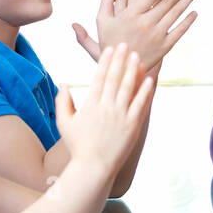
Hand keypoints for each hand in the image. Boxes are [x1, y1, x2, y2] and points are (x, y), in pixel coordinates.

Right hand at [56, 44, 154, 171]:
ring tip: (137, 56)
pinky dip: (145, 91)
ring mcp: (120, 116)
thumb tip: (63, 83)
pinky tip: (150, 79)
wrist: (93, 167)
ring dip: (133, 70)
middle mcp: (106, 108)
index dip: (105, 62)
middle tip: (125, 44)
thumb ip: (62, 102)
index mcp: (90, 105)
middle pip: (114, 78)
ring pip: (128, 88)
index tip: (110, 48)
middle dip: (120, 59)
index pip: (99, 78)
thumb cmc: (78, 146)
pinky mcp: (132, 125)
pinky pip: (140, 104)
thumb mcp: (64, 123)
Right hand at [72, 0, 199, 70]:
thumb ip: (106, 2)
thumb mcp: (102, 21)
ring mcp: (157, 35)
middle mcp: (146, 23)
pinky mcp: (164, 46)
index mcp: (131, 15)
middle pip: (168, 1)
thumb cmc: (110, 42)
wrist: (120, 69)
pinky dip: (188, 21)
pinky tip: (195, 12)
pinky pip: (179, 31)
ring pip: (176, 13)